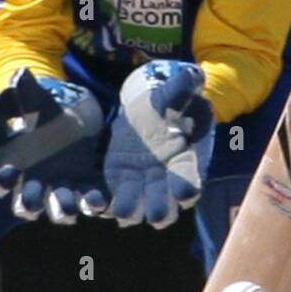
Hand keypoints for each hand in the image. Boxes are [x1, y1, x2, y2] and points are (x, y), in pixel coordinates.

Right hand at [0, 70, 107, 223]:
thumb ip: (25, 90)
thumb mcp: (35, 100)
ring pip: (57, 207)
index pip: (0, 180)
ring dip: (62, 209)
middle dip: (30, 203)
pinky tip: (99, 203)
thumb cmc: (44, 114)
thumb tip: (19, 74)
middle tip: (35, 203)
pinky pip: (88, 200)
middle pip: (27, 202)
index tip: (6, 177)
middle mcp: (34, 183)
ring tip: (70, 210)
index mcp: (14, 164)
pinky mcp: (86, 186)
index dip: (0, 181)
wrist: (73, 120)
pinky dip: (93, 203)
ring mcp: (61, 188)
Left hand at [104, 61, 215, 227]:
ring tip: (122, 211)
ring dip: (130, 211)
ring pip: (137, 208)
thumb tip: (194, 76)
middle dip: (161, 209)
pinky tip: (96, 204)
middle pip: (165, 203)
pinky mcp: (118, 182)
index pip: (190, 180)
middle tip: (156, 215)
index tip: (186, 193)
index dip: (188, 187)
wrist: (146, 112)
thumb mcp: (175, 94)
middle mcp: (164, 180)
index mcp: (185, 160)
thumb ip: (183, 89)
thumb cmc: (168, 104)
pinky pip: (111, 198)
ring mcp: (140, 185)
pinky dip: (104, 205)